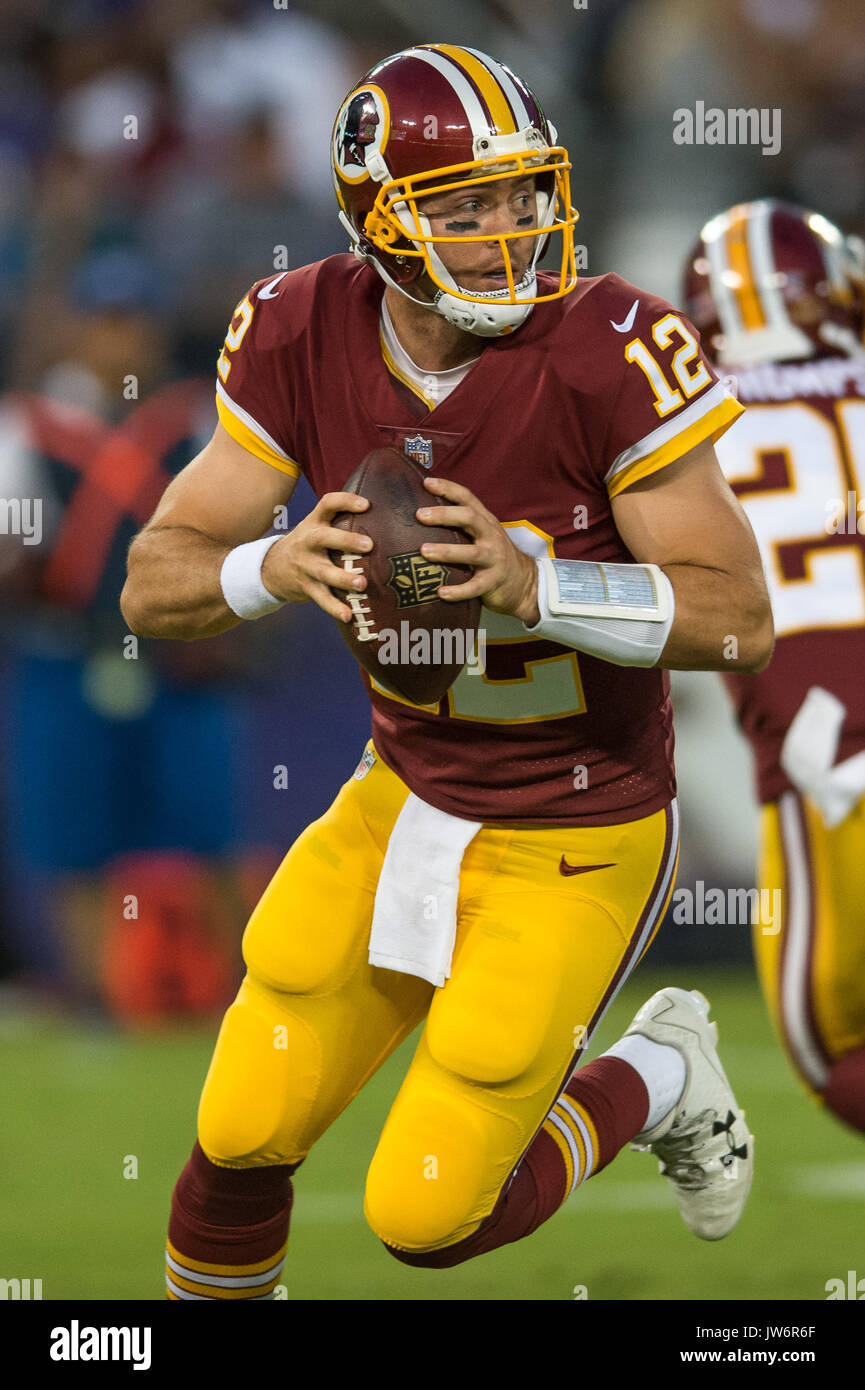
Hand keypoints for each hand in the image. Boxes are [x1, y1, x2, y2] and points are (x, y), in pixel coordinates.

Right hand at [261, 491, 371, 622]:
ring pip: (324, 572)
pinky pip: (322, 599)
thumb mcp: (316, 526)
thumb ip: (341, 520)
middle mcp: (309, 542)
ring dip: (343, 579)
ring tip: (362, 584)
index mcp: (315, 523)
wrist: (271, 568)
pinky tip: (349, 616)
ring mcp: (306, 566)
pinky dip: (335, 608)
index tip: (366, 505)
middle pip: (324, 538)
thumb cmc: (308, 544)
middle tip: (369, 545)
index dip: (346, 502)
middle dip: (346, 541)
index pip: (328, 504)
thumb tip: (385, 514)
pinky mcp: (307, 587)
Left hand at [416, 476, 539, 623]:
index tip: (426, 482)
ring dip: (447, 551)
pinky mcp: (494, 582)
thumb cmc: (493, 555)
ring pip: (472, 553)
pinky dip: (458, 591)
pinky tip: (440, 593)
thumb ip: (461, 524)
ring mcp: (495, 559)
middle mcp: (491, 536)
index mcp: (486, 521)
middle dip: (445, 514)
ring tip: (424, 551)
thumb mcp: (483, 534)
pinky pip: (475, 587)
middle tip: (420, 515)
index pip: (467, 498)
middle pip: (470, 518)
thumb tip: (422, 514)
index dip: (448, 488)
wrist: (525, 583)